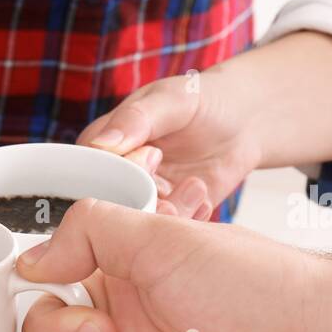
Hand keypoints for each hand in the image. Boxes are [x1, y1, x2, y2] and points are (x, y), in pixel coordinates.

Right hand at [77, 67, 260, 220]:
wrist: (245, 122)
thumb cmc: (203, 100)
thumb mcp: (172, 100)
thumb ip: (136, 119)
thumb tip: (100, 144)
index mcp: (101, 146)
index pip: (87, 173)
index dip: (111, 176)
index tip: (150, 162)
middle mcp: (114, 176)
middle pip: (109, 205)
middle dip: (139, 201)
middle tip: (170, 185)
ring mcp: (141, 199)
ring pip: (136, 224)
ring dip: (164, 215)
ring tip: (192, 191)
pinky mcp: (167, 216)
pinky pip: (165, 232)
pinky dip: (185, 221)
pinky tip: (203, 201)